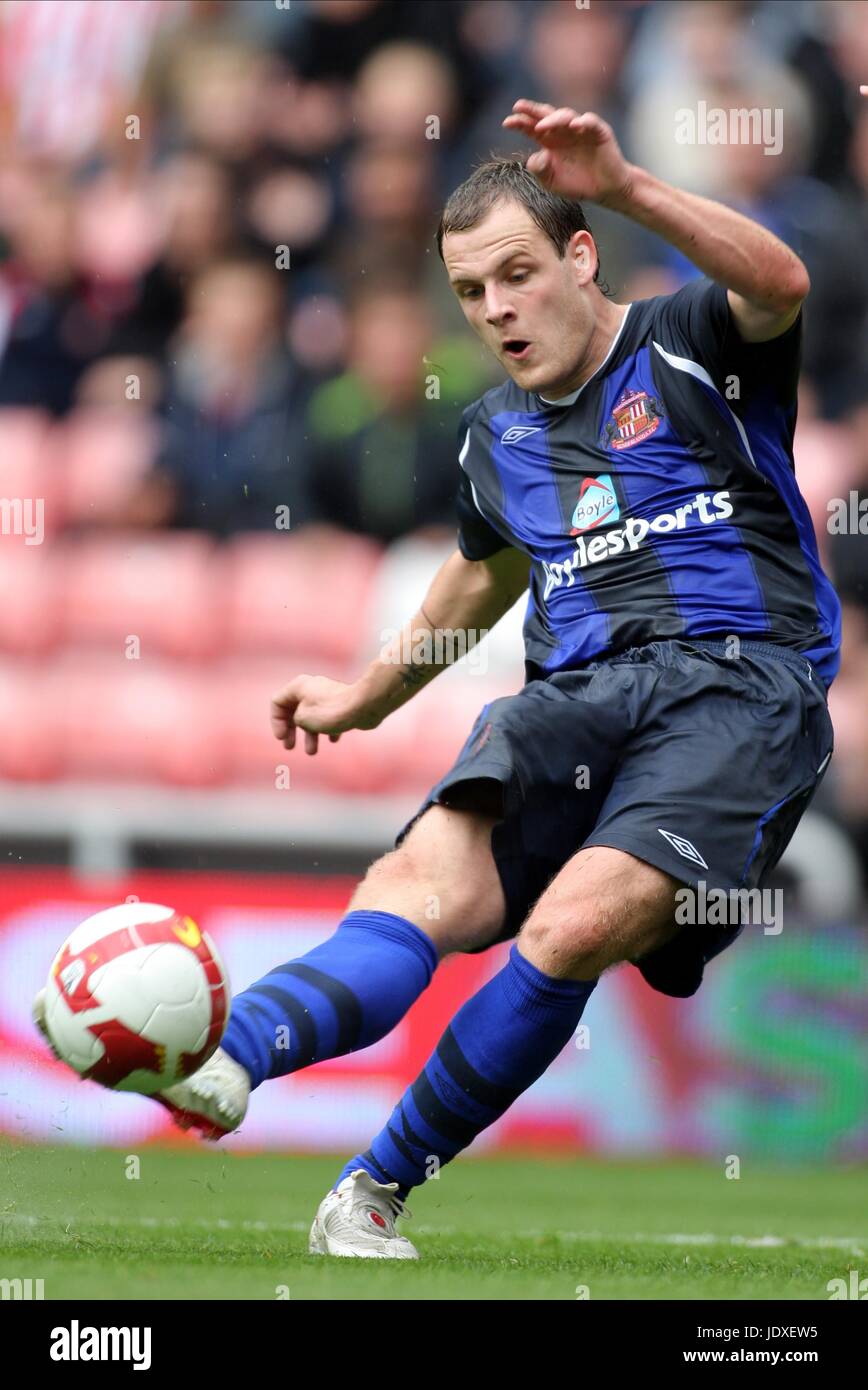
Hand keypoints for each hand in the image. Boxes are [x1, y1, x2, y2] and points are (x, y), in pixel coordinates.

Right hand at [270, 675, 380, 754]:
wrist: (364, 706)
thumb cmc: (331, 711)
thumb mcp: (303, 718)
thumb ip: (295, 719)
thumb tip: (302, 721)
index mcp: (299, 686)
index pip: (277, 702)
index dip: (276, 722)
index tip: (282, 738)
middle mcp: (312, 688)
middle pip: (294, 710)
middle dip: (291, 730)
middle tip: (289, 747)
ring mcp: (327, 696)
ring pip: (313, 716)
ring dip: (310, 735)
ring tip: (312, 752)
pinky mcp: (342, 704)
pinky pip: (329, 718)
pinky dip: (327, 730)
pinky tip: (333, 740)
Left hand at [502, 100, 633, 208]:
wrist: (605, 190)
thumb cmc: (577, 184)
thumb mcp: (552, 182)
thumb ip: (540, 171)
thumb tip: (536, 156)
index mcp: (549, 142)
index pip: (532, 128)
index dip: (520, 123)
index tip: (507, 122)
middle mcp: (563, 132)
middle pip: (545, 116)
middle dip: (531, 110)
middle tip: (518, 107)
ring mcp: (581, 129)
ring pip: (565, 116)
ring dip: (553, 119)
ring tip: (541, 125)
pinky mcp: (599, 131)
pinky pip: (590, 122)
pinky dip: (582, 122)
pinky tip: (573, 126)